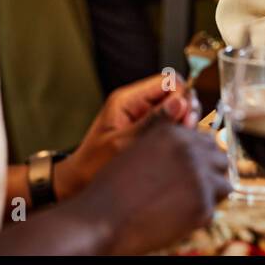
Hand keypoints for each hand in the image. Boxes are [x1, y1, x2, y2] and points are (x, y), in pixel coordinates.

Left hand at [55, 74, 196, 198]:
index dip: (183, 97)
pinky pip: (170, 125)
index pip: (168, 81)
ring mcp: (142, 117)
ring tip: (180, 143)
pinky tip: (175, 150)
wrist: (77, 183)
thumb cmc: (93, 165)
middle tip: (186, 133)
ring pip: (176, 110)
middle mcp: (137, 104)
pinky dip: (177, 135)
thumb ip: (151, 122)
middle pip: (176, 93)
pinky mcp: (146, 131)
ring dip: (183, 124)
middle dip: (186, 111)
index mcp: (127, 99)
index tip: (186, 119)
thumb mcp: (122, 144)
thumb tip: (180, 102)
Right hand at [75, 122, 229, 254]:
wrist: (102, 218)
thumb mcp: (138, 149)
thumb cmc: (113, 188)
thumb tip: (191, 147)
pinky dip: (199, 216)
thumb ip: (166, 144)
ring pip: (225, 183)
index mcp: (173, 134)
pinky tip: (177, 218)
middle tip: (195, 188)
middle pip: (220, 158)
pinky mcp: (202, 207)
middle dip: (211, 172)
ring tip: (189, 203)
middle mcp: (190, 151)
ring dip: (211, 193)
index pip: (206, 139)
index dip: (202, 156)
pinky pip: (214, 210)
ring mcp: (199, 179)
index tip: (197, 168)